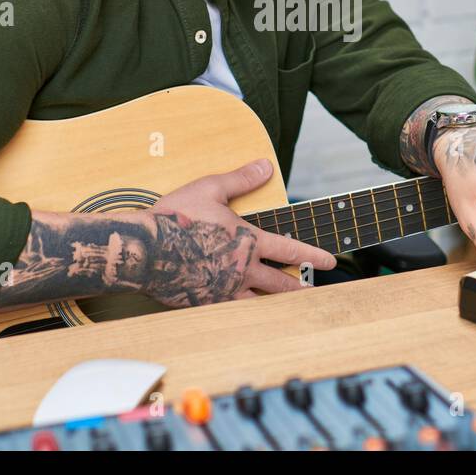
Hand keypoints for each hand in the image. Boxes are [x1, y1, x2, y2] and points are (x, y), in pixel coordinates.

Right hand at [147, 158, 337, 304]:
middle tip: (313, 290)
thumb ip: (241, 179)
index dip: (313, 255)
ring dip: (275, 303)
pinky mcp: (204, 301)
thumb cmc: (176, 215)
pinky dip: (243, 309)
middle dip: (299, 286)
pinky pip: (230, 309)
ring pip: (258, 302)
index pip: (289, 250)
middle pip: (279, 284)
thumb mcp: (211, 189)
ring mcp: (223, 289)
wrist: (144, 249)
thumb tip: (266, 165)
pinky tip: (242, 308)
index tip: (330, 261)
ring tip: (285, 305)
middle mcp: (241, 270)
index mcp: (248, 242)